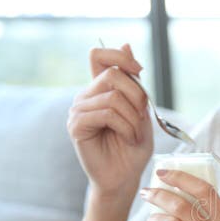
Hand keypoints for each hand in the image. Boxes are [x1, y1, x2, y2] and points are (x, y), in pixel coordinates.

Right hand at [68, 44, 153, 199]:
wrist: (124, 177)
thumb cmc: (133, 146)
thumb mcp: (141, 110)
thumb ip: (134, 81)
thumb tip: (127, 44)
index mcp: (100, 89)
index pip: (99, 55)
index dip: (120, 56)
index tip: (139, 70)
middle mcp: (86, 96)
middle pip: (112, 74)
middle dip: (138, 95)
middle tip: (142, 117)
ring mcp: (78, 110)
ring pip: (113, 97)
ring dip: (134, 118)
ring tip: (135, 134)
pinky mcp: (76, 126)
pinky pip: (107, 114)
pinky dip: (126, 127)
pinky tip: (128, 139)